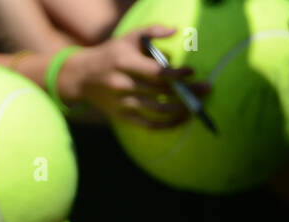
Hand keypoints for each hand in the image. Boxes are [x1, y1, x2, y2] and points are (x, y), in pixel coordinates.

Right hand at [57, 27, 206, 128]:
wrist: (81, 77)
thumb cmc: (110, 54)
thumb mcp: (127, 37)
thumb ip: (152, 31)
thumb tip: (176, 31)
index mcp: (125, 63)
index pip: (155, 72)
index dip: (176, 74)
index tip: (192, 72)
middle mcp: (122, 85)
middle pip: (161, 92)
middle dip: (187, 91)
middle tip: (206, 89)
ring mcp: (122, 103)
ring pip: (157, 111)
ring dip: (180, 110)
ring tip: (195, 106)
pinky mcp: (121, 117)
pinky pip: (147, 124)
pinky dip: (166, 125)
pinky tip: (180, 119)